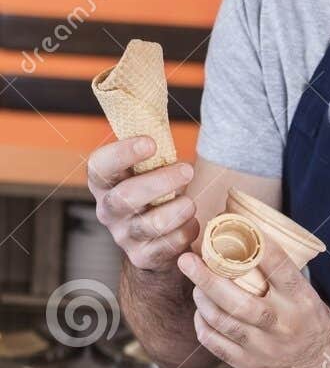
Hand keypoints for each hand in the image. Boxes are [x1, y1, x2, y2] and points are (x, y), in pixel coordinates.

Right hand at [89, 137, 196, 270]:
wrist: (154, 245)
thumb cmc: (154, 195)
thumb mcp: (146, 172)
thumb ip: (149, 151)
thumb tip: (155, 110)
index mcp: (104, 183)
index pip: (99, 166)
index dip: (122, 153)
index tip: (151, 142)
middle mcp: (108, 210)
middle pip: (126, 197)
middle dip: (161, 181)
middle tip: (187, 169)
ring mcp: (124, 236)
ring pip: (151, 224)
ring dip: (178, 209)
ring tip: (192, 202)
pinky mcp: (143, 257)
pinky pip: (169, 245)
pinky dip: (186, 231)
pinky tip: (192, 222)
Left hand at [179, 232, 329, 367]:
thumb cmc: (313, 327)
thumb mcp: (309, 300)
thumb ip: (283, 279)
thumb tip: (249, 241)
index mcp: (302, 301)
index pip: (278, 267)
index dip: (254, 245)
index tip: (233, 226)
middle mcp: (283, 324)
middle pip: (238, 301)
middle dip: (207, 279)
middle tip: (186, 259)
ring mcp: (265, 348)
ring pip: (223, 322)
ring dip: (203, 300)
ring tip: (195, 284)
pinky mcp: (251, 366)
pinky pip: (217, 344)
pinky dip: (203, 325)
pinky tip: (202, 312)